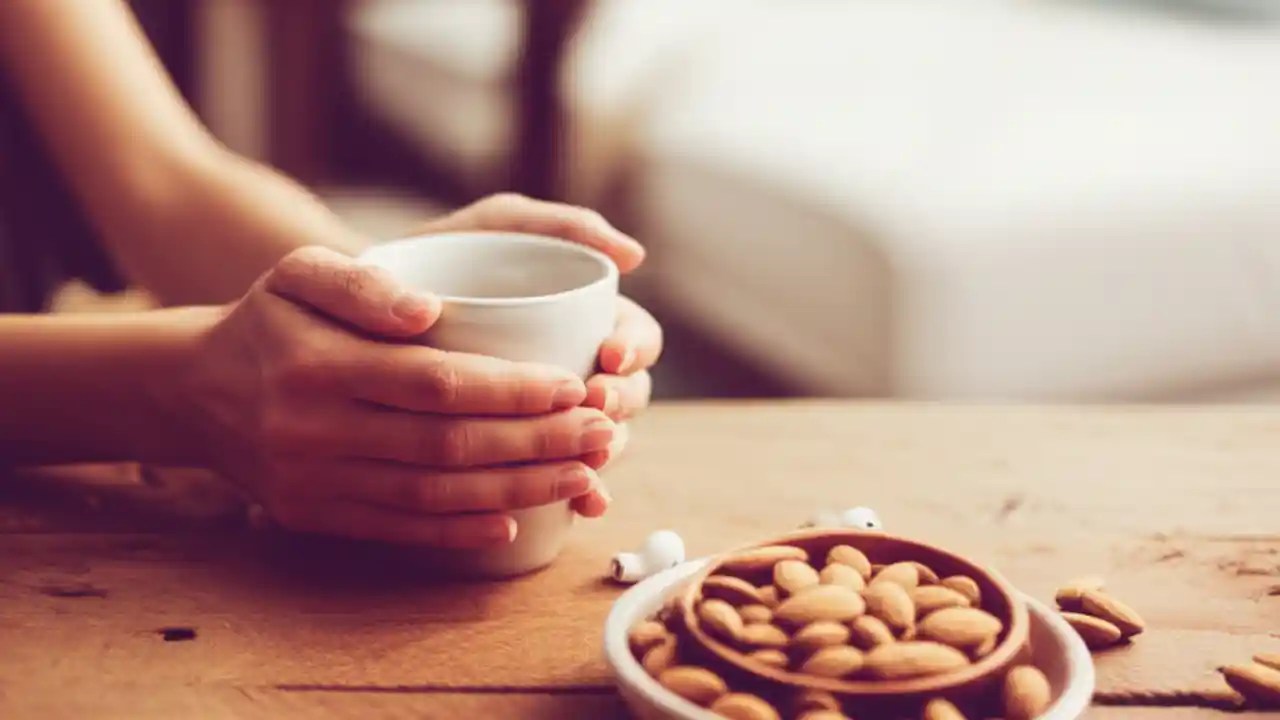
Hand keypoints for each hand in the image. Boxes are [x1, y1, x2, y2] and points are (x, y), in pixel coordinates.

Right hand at [181, 246, 617, 546]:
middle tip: (603, 434)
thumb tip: (430, 310)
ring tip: (584, 475)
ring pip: (435, 495)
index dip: (512, 390)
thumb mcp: (299, 272)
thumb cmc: (270, 320)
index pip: (436, 382)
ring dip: (518, 489)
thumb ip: (364, 281)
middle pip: (448, 446)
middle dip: (537, 443)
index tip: (573, 386)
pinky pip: (399, 530)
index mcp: (319, 363)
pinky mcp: (316, 514)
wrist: (194, 391)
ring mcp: (314, 480)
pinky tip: (516, 519)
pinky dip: (462, 530)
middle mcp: (315, 429)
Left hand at [420, 194, 663, 511]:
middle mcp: (576, 369)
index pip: (635, 336)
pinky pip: (563, 480)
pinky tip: (583, 508)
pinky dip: (580, 495)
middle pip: (628, 395)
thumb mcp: (492, 226)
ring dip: (607, 453)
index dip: (635, 349)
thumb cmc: (436, 257)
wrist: (355, 312)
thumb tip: (635, 256)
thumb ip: (556, 223)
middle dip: (620, 405)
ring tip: (590, 462)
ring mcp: (550, 416)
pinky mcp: (519, 454)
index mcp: (585, 317)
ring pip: (603, 441)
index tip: (608, 356)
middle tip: (594, 408)